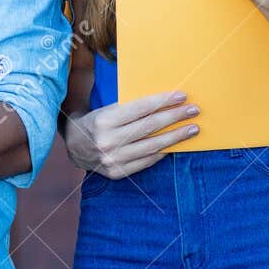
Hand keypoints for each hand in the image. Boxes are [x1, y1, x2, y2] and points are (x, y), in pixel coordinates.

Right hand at [63, 90, 200, 178]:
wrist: (75, 147)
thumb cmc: (96, 122)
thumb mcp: (107, 110)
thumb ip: (131, 109)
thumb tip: (164, 104)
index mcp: (104, 120)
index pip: (141, 108)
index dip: (163, 101)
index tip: (181, 96)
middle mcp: (108, 141)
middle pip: (150, 126)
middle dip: (175, 117)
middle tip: (193, 110)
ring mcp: (113, 159)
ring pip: (152, 146)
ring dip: (175, 137)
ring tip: (192, 129)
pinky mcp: (118, 172)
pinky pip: (146, 161)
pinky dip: (162, 152)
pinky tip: (174, 145)